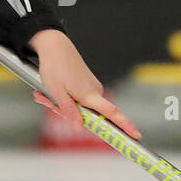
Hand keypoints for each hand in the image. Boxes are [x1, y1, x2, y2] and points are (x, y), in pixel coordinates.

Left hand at [27, 29, 141, 139]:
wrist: (55, 45)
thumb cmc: (55, 67)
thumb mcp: (58, 93)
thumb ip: (70, 111)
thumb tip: (80, 127)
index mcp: (90, 95)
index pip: (112, 114)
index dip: (125, 126)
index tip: (136, 135)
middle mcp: (95, 92)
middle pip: (87, 116)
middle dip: (67, 114)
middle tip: (47, 101)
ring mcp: (91, 88)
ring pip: (78, 107)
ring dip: (61, 105)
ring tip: (44, 93)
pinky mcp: (86, 84)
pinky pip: (76, 99)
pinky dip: (63, 98)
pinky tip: (50, 90)